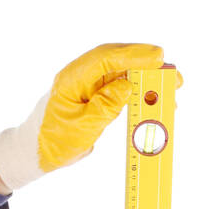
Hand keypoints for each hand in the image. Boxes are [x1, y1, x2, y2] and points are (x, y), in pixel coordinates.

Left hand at [0, 43, 183, 192]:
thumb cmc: (53, 142)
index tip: (158, 57)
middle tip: (172, 73)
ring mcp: (89, 84)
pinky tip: (154, 96)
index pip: (106, 59)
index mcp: (72, 78)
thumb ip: (105, 106)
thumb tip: (127, 86)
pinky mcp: (96, 95)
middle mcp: (81, 75)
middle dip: (147, 64)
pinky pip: (120, 87)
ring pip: (122, 73)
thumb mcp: (81, 128)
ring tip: (171, 85)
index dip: (133, 56)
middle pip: (117, 60)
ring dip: (146, 78)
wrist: (37, 153)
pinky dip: (138, 91)